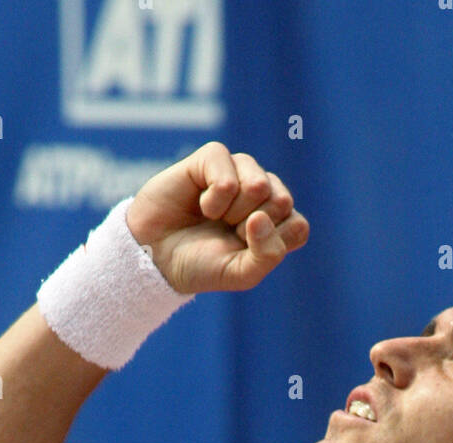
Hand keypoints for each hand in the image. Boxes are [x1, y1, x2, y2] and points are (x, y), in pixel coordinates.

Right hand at [125, 141, 308, 294]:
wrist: (155, 255)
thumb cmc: (200, 265)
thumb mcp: (241, 274)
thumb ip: (267, 255)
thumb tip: (261, 217)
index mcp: (274, 222)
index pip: (298, 226)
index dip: (271, 243)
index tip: (245, 251)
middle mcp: (261, 194)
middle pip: (283, 201)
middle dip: (251, 226)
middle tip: (227, 233)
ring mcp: (239, 172)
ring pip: (260, 184)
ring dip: (234, 211)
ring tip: (214, 218)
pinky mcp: (213, 158)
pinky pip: (230, 174)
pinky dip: (215, 198)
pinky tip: (202, 204)